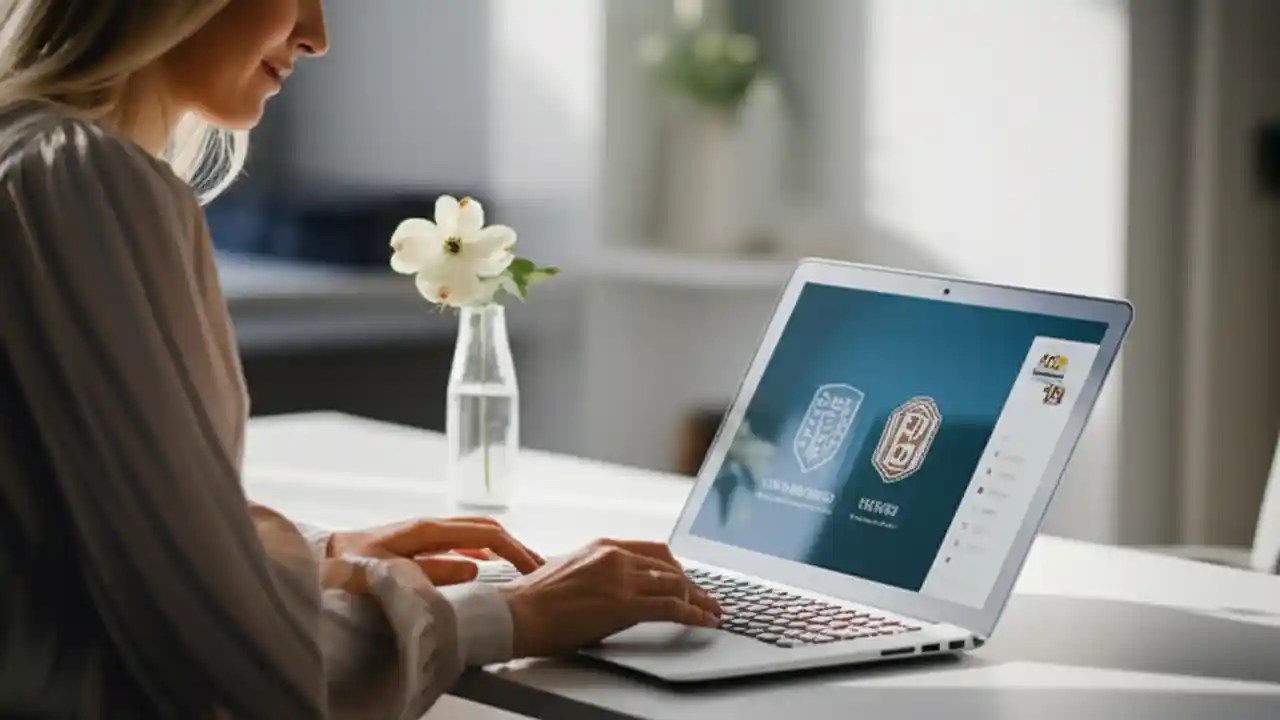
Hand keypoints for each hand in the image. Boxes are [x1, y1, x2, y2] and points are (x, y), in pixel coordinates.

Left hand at [327, 517, 543, 586]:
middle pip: (485, 528)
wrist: (319, 561)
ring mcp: (425, 533)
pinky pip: (460, 544)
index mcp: (427, 529)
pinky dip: (482, 553)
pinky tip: (489, 569)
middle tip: (538, 567)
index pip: (485, 534)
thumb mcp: (391, 574)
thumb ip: (433, 573)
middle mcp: (430, 526)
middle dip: (515, 546)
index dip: (513, 549)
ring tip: (521, 568)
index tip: (533, 568)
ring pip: (475, 534)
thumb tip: (475, 570)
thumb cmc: (349, 568)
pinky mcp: (419, 544)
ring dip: (501, 549)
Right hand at [499, 539, 721, 657]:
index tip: (687, 580)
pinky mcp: (624, 605)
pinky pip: (671, 608)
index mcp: (604, 547)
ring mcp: (621, 579)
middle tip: (708, 599)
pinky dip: (694, 615)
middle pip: (670, 568)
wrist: (516, 613)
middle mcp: (616, 557)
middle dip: (693, 585)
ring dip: (699, 601)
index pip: (655, 551)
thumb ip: (597, 573)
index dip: (677, 568)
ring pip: (675, 586)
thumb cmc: (534, 600)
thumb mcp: (570, 571)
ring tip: (713, 612)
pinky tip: (704, 622)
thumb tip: (612, 587)